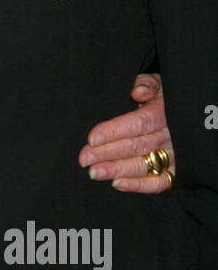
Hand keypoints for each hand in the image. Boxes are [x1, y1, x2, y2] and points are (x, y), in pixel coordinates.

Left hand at [78, 73, 173, 192]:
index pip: (138, 123)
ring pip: (145, 166)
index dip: (114, 131)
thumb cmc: (162, 97)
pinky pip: (159, 183)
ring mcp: (174, 156)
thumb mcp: (158, 83)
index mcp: (164, 112)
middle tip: (84, 159)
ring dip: (118, 170)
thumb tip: (138, 92)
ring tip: (94, 172)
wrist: (186, 111)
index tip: (91, 139)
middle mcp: (170, 136)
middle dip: (108, 153)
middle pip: (137, 146)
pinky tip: (117, 184)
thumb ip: (147, 84)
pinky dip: (139, 185)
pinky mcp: (175, 172)